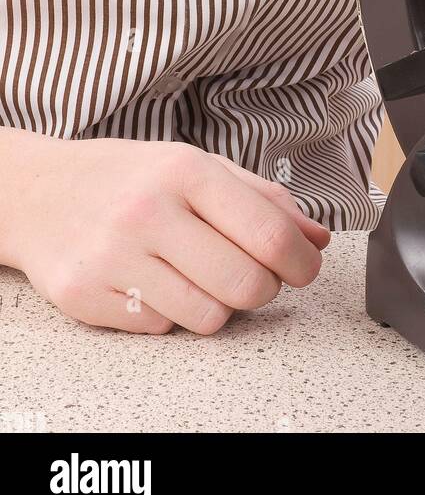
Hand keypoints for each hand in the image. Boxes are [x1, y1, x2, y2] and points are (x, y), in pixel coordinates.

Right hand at [6, 131, 329, 333]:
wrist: (38, 191)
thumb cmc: (129, 178)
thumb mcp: (196, 166)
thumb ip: (262, 199)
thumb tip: (317, 238)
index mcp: (186, 171)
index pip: (269, 234)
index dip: (301, 263)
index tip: (304, 269)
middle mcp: (149, 212)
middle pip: (246, 285)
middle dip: (264, 289)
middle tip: (254, 276)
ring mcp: (114, 257)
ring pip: (207, 317)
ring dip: (217, 305)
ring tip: (199, 276)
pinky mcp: (86, 295)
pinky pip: (160, 329)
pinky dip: (169, 313)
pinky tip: (153, 281)